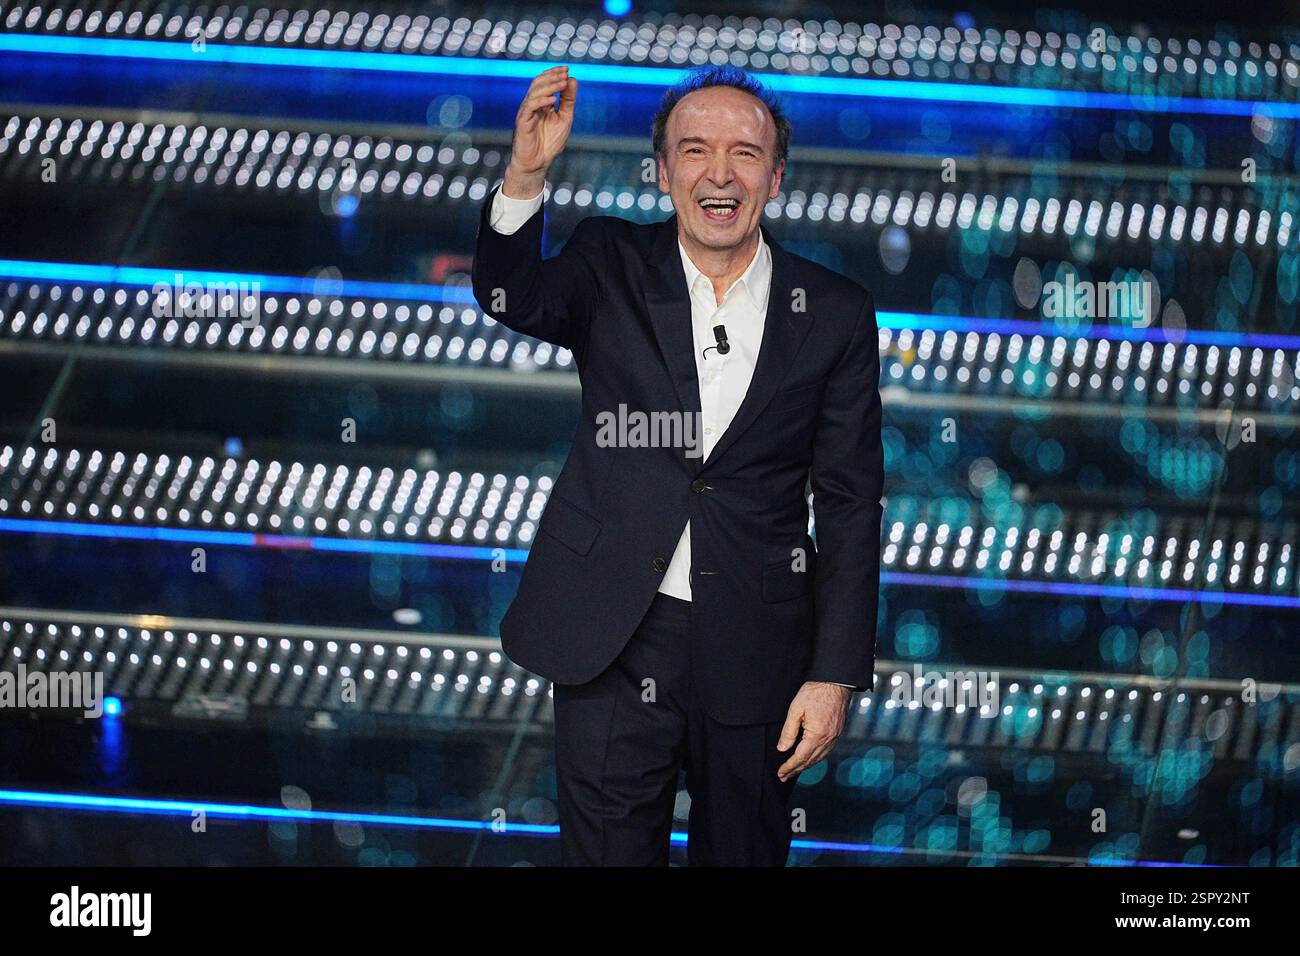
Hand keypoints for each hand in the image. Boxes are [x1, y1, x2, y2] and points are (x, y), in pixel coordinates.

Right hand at [503, 65, 576, 197]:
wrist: (538, 163)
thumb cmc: (549, 143)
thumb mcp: (565, 118)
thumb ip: (568, 101)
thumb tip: (572, 80)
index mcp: (541, 103)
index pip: (545, 82)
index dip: (555, 74)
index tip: (567, 69)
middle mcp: (532, 105)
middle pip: (538, 83)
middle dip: (552, 76)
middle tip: (565, 73)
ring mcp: (526, 112)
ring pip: (534, 92)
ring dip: (549, 86)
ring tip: (562, 83)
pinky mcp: (523, 121)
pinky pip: (530, 106)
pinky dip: (541, 101)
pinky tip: (553, 100)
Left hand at [776, 681, 851, 782]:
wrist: (836, 682)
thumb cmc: (815, 692)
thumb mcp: (796, 709)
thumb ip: (788, 731)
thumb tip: (782, 748)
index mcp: (817, 735)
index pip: (800, 757)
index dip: (789, 766)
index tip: (781, 772)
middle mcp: (828, 739)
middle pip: (810, 761)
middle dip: (796, 770)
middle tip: (784, 776)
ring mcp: (835, 737)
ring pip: (819, 758)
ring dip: (806, 766)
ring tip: (795, 771)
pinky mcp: (837, 733)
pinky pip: (826, 751)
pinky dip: (816, 758)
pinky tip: (809, 758)